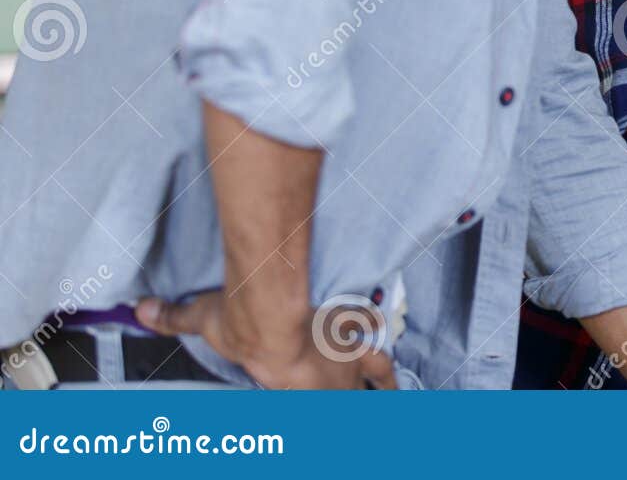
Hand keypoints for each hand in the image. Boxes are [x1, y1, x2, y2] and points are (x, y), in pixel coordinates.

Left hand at [136, 291, 396, 389]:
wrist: (274, 315)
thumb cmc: (239, 324)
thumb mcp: (203, 320)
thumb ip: (174, 317)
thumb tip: (140, 311)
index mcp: (279, 390)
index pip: (289, 405)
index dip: (293, 402)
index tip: (292, 398)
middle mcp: (310, 389)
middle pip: (329, 405)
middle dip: (331, 404)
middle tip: (327, 398)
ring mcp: (336, 369)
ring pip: (357, 395)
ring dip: (364, 401)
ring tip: (376, 407)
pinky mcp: (355, 346)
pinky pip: (378, 365)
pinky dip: (386, 375)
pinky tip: (395, 383)